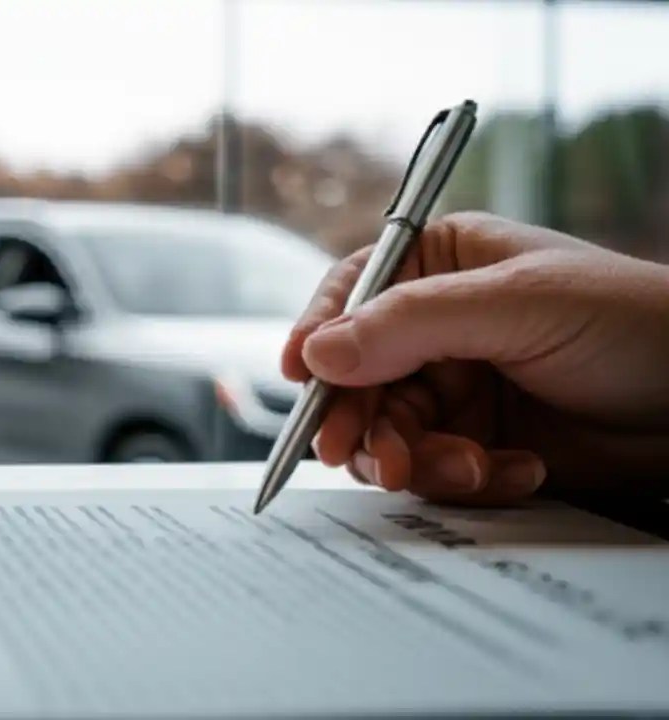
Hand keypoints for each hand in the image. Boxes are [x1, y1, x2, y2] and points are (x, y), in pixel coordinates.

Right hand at [282, 212, 668, 504]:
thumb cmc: (634, 323)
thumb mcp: (517, 305)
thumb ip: (411, 324)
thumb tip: (318, 351)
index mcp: (441, 265)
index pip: (352, 293)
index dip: (318, 332)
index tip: (299, 374)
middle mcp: (438, 325)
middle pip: (357, 376)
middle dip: (367, 421)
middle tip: (380, 458)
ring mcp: (455, 386)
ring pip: (387, 432)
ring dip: (419, 459)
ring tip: (473, 468)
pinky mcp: (477, 441)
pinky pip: (432, 469)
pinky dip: (465, 479)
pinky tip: (516, 471)